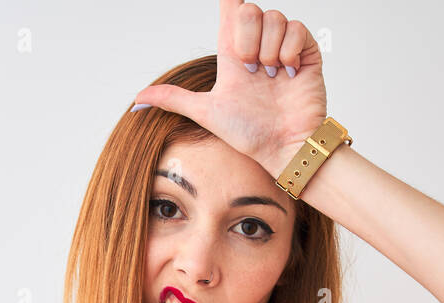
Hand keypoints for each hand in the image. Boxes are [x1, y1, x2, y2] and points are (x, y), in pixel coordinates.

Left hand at [131, 0, 327, 180]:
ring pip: (273, 17)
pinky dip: (289, 50)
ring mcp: (282, 49)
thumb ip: (173, 99)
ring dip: (268, 49)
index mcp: (233, 53)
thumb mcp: (205, 112)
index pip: (231, 9)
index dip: (231, 0)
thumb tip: (137, 101)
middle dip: (246, 38)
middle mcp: (257, 46)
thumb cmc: (248, 133)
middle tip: (250, 70)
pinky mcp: (305, 53)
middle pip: (249, 9)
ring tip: (271, 76)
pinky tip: (288, 73)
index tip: (230, 0)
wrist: (283, 146)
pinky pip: (296, 28)